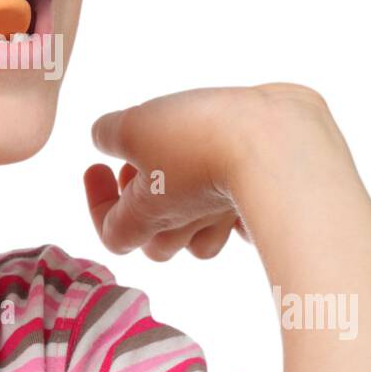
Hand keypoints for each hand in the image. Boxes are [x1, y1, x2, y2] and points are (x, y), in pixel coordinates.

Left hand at [83, 82, 330, 258]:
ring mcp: (224, 216)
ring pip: (199, 242)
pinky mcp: (256, 199)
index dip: (96, 204)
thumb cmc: (197, 136)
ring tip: (178, 174)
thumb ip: (109, 133)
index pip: (112, 235)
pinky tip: (225, 188)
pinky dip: (229, 214)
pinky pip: (239, 222)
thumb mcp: (133, 124)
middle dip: (140, 211)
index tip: (97, 167)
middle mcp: (187, 225)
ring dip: (180, 216)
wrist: (274, 136)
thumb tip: (105, 138)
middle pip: (156, 247)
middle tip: (140, 167)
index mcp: (150, 215)